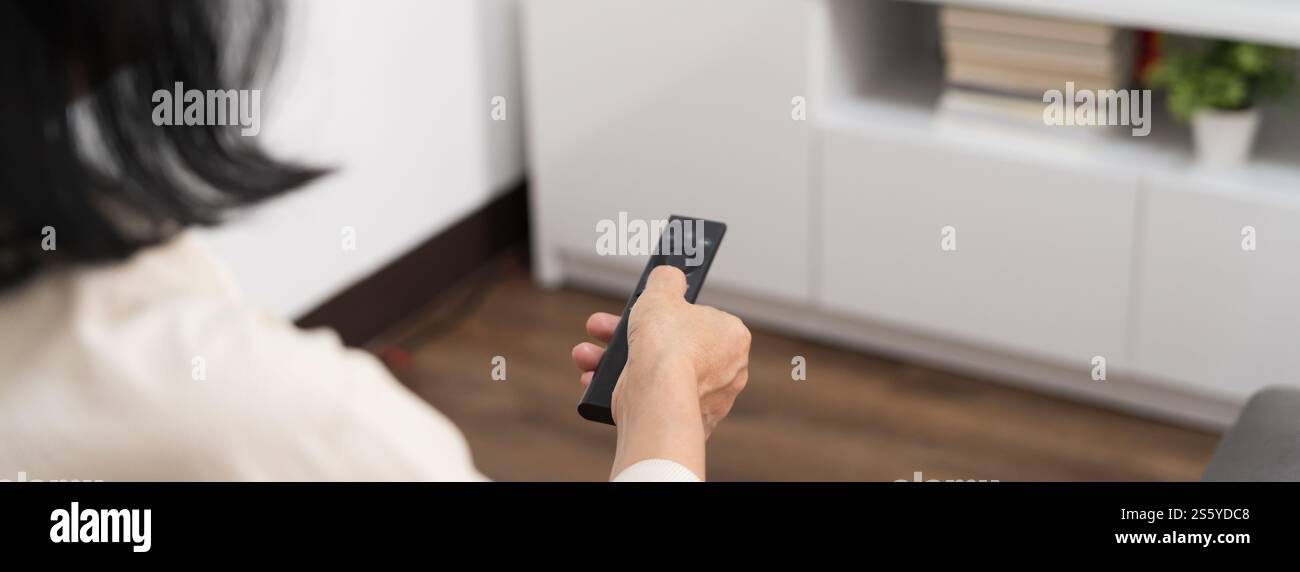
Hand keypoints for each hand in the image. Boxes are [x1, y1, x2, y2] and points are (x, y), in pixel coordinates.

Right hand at [571, 265, 750, 479]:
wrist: (657, 401)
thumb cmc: (667, 347)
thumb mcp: (661, 292)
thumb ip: (666, 280)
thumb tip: (668, 276)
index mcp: (732, 339)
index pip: (700, 319)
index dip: (667, 313)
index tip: (644, 312)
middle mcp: (726, 372)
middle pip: (671, 347)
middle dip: (629, 337)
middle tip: (603, 328)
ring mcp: (706, 401)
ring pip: (656, 374)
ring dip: (615, 363)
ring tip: (587, 355)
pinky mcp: (682, 424)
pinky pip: (650, 400)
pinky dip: (622, 390)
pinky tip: (596, 380)